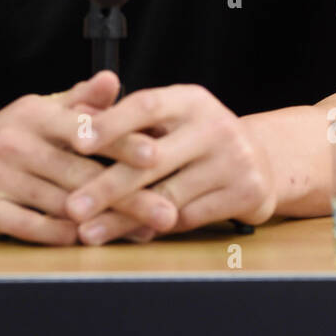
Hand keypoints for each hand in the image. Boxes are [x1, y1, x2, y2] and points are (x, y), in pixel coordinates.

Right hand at [0, 71, 178, 244]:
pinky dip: (63, 236)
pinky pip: (32, 227)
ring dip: (104, 222)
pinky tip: (91, 241)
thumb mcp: (42, 111)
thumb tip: (113, 80)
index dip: (122, 143)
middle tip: (165, 211)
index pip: (86, 129)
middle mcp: (14, 142)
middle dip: (127, 194)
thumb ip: (81, 100)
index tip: (157, 156)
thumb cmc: (11, 136)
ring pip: (60, 203)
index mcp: (34, 114)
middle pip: (80, 173)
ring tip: (141, 232)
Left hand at [64, 82, 276, 242]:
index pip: (147, 105)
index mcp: (191, 100)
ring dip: (123, 219)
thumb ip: (125, 119)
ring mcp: (235, 160)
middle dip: (107, 186)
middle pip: (153, 160)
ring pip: (167, 197)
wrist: (262, 161)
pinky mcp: (247, 193)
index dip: (111, 124)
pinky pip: (188, 217)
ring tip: (89, 233)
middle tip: (72, 207)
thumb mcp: (169, 120)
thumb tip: (76, 116)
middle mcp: (215, 125)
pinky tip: (129, 235)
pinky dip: (155, 228)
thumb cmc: (196, 138)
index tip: (77, 143)